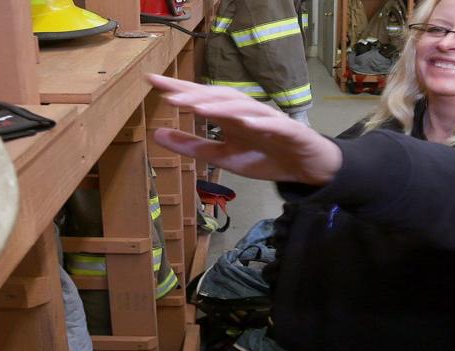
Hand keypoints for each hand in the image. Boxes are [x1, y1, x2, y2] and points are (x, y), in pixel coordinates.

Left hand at [146, 74, 341, 185]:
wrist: (304, 166)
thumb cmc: (264, 156)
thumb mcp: (222, 156)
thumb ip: (192, 146)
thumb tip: (157, 134)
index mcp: (228, 116)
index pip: (200, 98)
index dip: (177, 89)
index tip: (151, 81)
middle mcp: (246, 112)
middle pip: (218, 98)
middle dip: (194, 95)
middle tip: (168, 94)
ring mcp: (267, 119)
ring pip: (243, 107)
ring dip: (220, 106)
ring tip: (198, 107)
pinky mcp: (288, 130)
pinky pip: (272, 124)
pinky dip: (259, 122)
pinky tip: (244, 122)